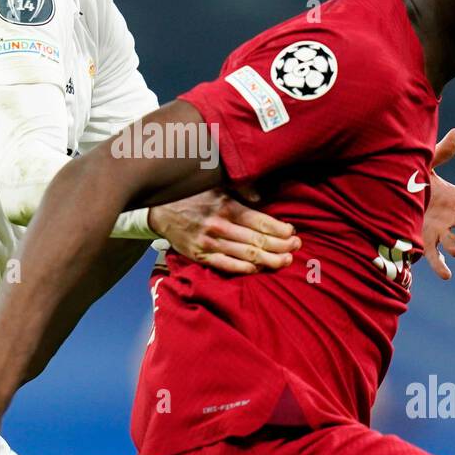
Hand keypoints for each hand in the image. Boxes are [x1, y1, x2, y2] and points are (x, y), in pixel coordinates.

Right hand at [148, 188, 299, 273]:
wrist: (159, 210)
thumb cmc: (192, 195)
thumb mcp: (216, 184)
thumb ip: (240, 189)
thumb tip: (261, 198)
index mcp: (226, 206)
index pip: (259, 221)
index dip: (279, 229)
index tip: (292, 233)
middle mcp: (219, 226)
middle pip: (257, 240)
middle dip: (280, 246)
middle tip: (296, 248)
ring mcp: (209, 243)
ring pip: (245, 254)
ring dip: (268, 260)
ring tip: (285, 261)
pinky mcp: (199, 255)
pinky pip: (225, 265)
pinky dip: (242, 268)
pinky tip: (257, 270)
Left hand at [423, 128, 454, 280]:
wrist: (392, 196)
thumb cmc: (414, 178)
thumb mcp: (426, 164)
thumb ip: (442, 151)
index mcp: (454, 197)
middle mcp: (450, 216)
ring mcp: (439, 231)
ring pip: (453, 242)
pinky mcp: (426, 243)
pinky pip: (436, 258)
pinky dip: (441, 268)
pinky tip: (447, 276)